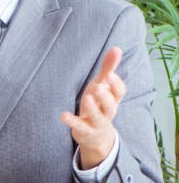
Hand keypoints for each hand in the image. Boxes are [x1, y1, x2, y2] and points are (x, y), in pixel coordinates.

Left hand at [61, 47, 125, 169]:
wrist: (96, 135)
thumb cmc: (99, 104)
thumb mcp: (102, 86)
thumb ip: (108, 68)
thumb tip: (117, 48)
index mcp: (113, 99)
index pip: (119, 92)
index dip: (116, 84)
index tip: (110, 75)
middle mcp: (108, 112)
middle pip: (110, 105)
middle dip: (105, 96)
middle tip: (98, 86)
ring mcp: (97, 123)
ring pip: (98, 117)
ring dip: (92, 108)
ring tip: (86, 97)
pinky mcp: (84, 130)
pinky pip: (79, 126)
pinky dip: (72, 121)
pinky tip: (63, 115)